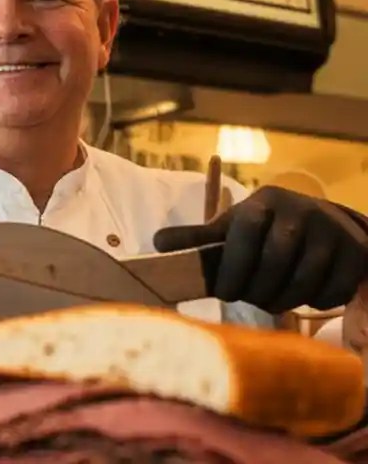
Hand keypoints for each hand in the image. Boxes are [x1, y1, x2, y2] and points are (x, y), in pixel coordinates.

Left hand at [153, 186, 367, 313]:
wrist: (326, 225)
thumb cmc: (266, 232)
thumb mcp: (233, 229)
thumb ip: (198, 239)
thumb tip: (157, 244)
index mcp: (264, 202)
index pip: (243, 234)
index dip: (231, 269)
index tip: (224, 292)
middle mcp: (300, 210)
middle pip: (274, 262)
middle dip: (256, 290)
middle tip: (248, 299)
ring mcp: (332, 231)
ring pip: (303, 280)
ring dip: (282, 300)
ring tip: (270, 300)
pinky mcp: (356, 253)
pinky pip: (332, 291)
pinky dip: (315, 302)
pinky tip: (303, 295)